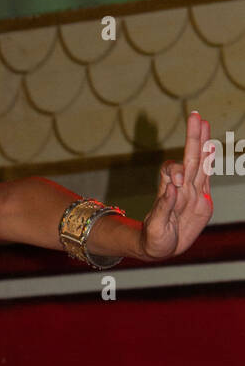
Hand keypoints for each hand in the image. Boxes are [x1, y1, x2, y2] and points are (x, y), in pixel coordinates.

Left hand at [138, 111, 212, 260]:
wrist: (160, 249)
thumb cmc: (154, 239)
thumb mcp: (156, 228)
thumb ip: (163, 208)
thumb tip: (173, 188)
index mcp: (168, 194)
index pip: (171, 172)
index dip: (175, 172)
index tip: (178, 183)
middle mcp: (181, 189)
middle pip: (188, 159)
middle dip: (193, 138)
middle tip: (195, 116)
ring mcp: (193, 193)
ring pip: (199, 164)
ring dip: (202, 144)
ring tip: (204, 124)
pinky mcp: (203, 201)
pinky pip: (207, 177)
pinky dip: (209, 162)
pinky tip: (211, 148)